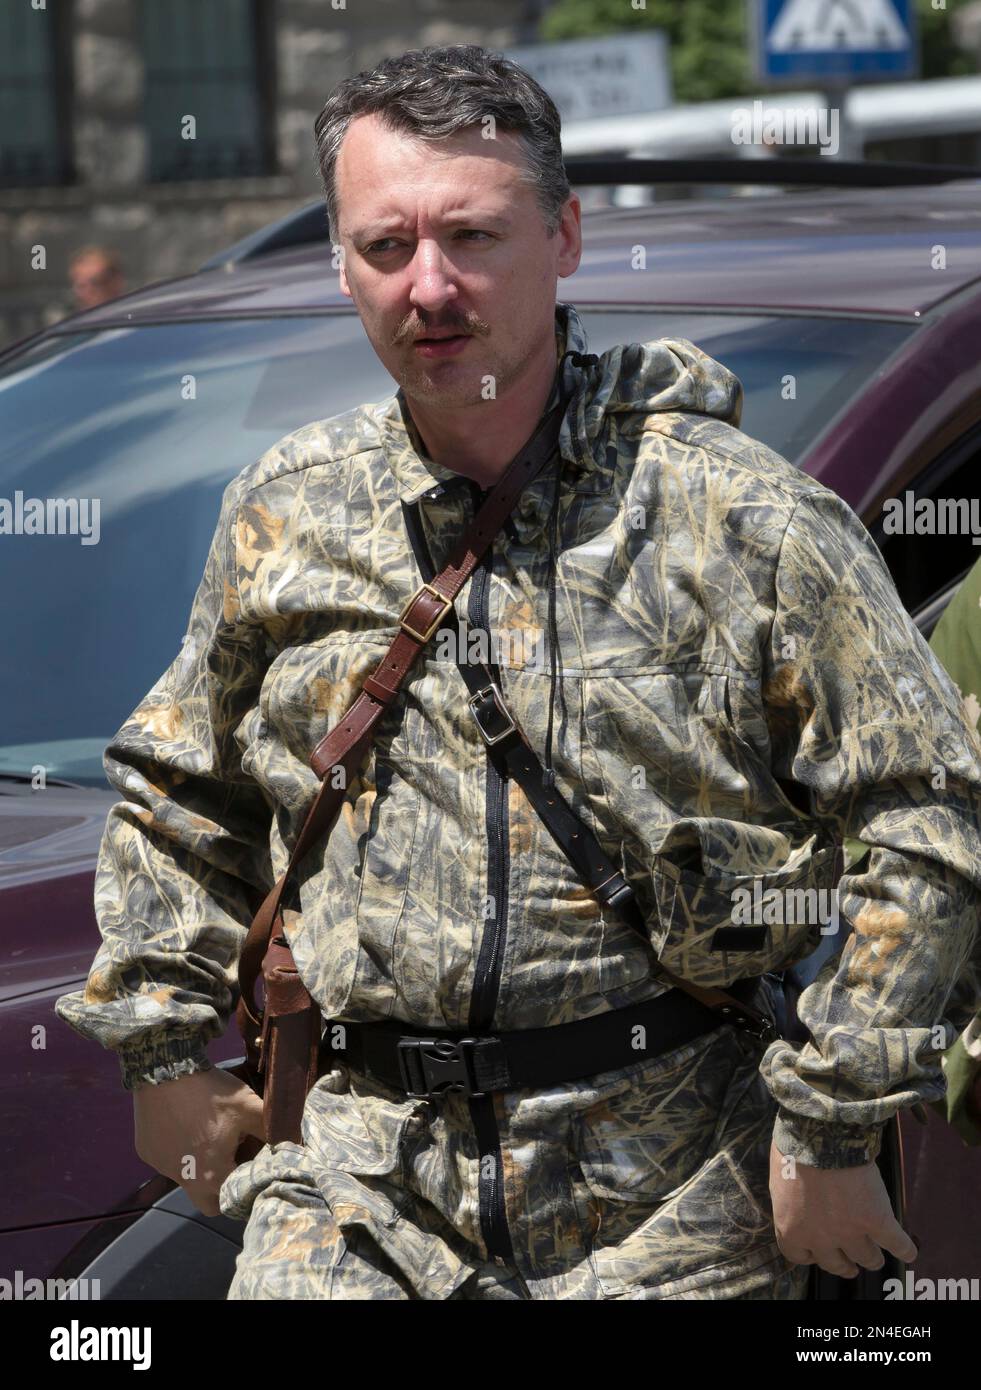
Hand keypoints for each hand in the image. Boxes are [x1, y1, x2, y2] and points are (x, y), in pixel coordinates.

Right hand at [133, 1066, 264, 1215]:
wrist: (165, 1071)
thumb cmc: (210, 1093)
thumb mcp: (249, 1107)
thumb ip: (273, 1129)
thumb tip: (294, 1142)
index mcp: (213, 1175)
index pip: (237, 1199)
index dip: (249, 1186)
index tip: (255, 1169)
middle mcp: (186, 1180)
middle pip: (210, 1203)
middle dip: (224, 1191)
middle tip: (234, 1163)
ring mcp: (163, 1168)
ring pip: (187, 1180)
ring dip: (200, 1167)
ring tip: (209, 1137)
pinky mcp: (148, 1154)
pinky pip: (168, 1161)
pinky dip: (180, 1151)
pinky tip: (185, 1125)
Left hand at [769, 1137, 917, 1277]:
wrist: (819, 1136)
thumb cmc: (794, 1150)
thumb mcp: (780, 1180)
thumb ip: (789, 1202)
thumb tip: (795, 1202)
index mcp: (792, 1228)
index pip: (798, 1256)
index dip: (811, 1256)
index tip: (816, 1254)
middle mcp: (821, 1238)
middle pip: (835, 1264)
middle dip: (844, 1265)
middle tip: (849, 1265)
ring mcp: (851, 1232)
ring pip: (867, 1257)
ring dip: (872, 1259)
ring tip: (876, 1257)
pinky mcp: (877, 1220)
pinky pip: (896, 1243)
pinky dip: (905, 1250)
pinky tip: (908, 1253)